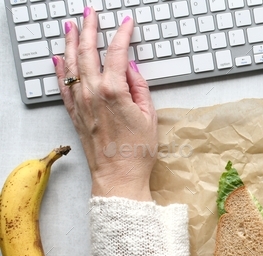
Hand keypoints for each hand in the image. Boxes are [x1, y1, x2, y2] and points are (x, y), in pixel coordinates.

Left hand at [54, 8, 156, 200]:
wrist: (119, 176)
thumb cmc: (137, 151)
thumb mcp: (149, 115)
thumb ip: (138, 87)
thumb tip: (130, 68)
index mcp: (114, 91)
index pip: (116, 52)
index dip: (122, 33)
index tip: (126, 22)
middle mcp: (92, 93)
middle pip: (88, 51)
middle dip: (89, 28)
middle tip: (90, 13)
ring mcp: (80, 102)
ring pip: (71, 64)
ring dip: (71, 42)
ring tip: (71, 26)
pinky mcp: (74, 114)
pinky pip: (63, 85)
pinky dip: (59, 69)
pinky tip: (58, 58)